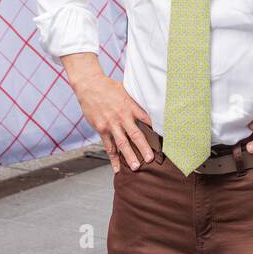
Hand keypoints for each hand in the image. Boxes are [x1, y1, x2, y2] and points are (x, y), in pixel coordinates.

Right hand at [64, 54, 153, 172]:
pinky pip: (108, 146)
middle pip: (135, 135)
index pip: (146, 119)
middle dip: (143, 148)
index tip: (163, 140)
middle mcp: (121, 117)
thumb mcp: (126, 90)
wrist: (89, 86)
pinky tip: (117, 168)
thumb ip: (136, 101)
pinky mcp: (101, 129)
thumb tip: (150, 105)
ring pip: (122, 144)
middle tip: (150, 159)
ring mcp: (110, 125)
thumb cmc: (109, 87)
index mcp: (130, 106)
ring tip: (136, 167)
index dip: (156, 129)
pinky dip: (113, 158)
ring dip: (129, 156)